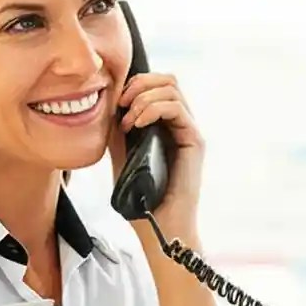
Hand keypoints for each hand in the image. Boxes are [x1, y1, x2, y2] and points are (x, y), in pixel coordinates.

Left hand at [108, 72, 203, 237]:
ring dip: (144, 97)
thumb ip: (118, 130)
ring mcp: (189, 131)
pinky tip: (138, 124)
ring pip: (172, 88)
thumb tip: (110, 103)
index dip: (134, 85)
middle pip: (167, 79)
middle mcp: (180, 124)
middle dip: (139, 84)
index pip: (156, 85)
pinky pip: (177, 108)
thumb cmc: (142, 197)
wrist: (158, 225)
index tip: (115, 104)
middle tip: (121, 105)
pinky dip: (154, 108)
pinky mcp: (195, 141)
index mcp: (164, 125)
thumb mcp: (121, 155)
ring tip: (130, 121)